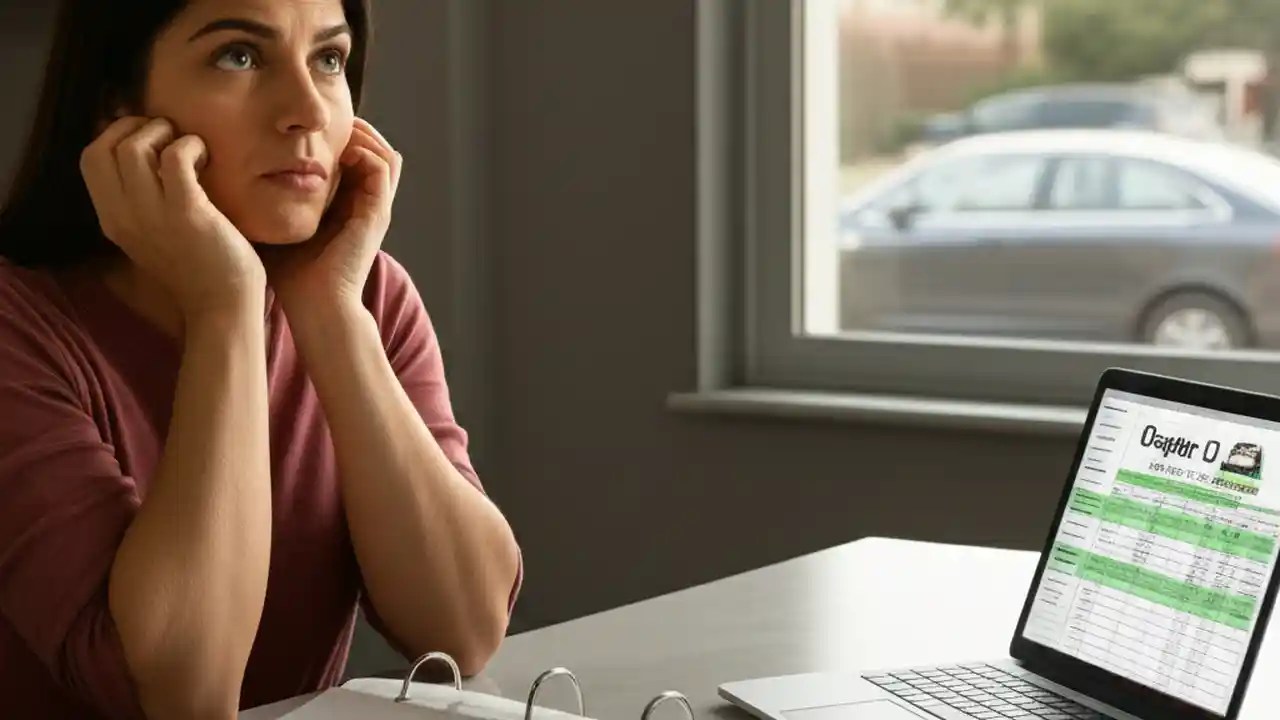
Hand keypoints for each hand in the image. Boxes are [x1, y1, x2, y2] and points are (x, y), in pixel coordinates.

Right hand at [80, 117, 264, 318]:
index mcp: (112, 220)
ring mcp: (153, 214)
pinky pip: (175, 157)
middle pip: (102, 148)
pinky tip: (205, 157)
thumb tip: (140, 149)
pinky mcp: (187, 212)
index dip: (114, 135)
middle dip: (134, 128)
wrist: (223, 305)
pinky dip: (190, 146)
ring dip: (163, 133)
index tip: (147, 137)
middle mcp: (124, 216)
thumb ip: (139, 199)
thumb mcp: (152, 232)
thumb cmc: (198, 266)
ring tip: (188, 147)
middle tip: (167, 137)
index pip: (89, 160)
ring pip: (133, 147)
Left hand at [262, 118, 401, 310]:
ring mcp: (375, 209)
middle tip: (321, 114)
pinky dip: (365, 149)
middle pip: (373, 150)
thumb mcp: (272, 225)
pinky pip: (382, 167)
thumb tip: (225, 174)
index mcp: (345, 208)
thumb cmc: (289, 275)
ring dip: (363, 133)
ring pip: (384, 153)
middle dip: (352, 127)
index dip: (333, 137)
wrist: (314, 308)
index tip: (303, 124)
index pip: (350, 160)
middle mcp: (365, 206)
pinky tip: (338, 146)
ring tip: (335, 122)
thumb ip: (263, 200)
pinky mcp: (377, 214)